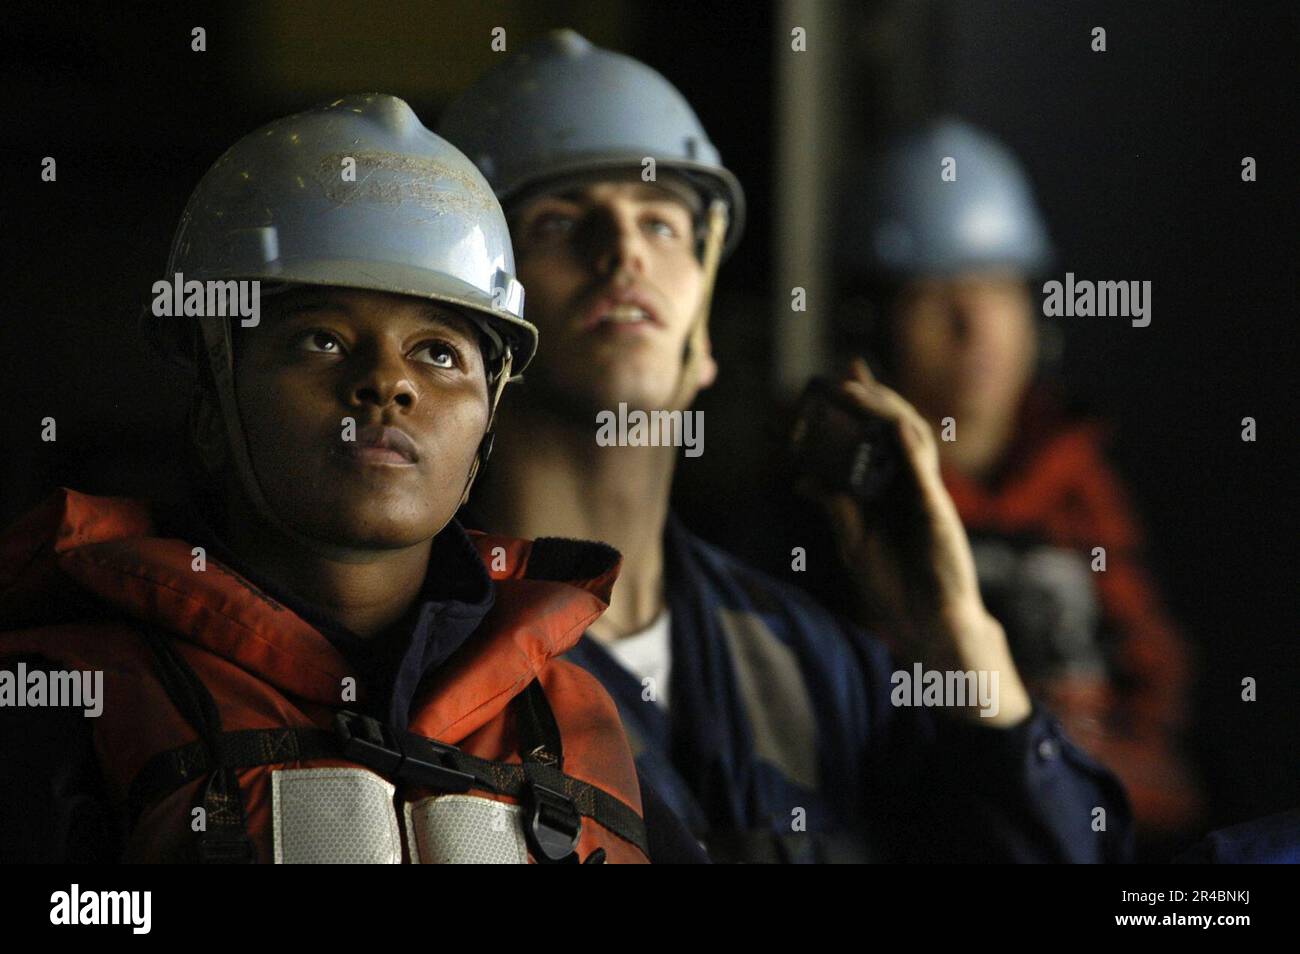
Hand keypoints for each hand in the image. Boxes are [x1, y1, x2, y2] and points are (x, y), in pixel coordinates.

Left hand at [796, 358, 1031, 725]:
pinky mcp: (935, 511)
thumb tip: (802, 479)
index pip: (876, 435)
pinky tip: (890, 424)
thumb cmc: (897, 586)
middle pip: (894, 426)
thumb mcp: (854, 542)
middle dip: (872, 396)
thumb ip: (834, 507)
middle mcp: (910, 485)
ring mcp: (926, 495)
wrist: (929, 625)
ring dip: (884, 409)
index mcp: (891, 489)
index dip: (863, 405)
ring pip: (910, 437)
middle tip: (845, 372)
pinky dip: (907, 444)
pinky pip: (922, 471)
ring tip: (857, 389)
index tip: (838, 378)